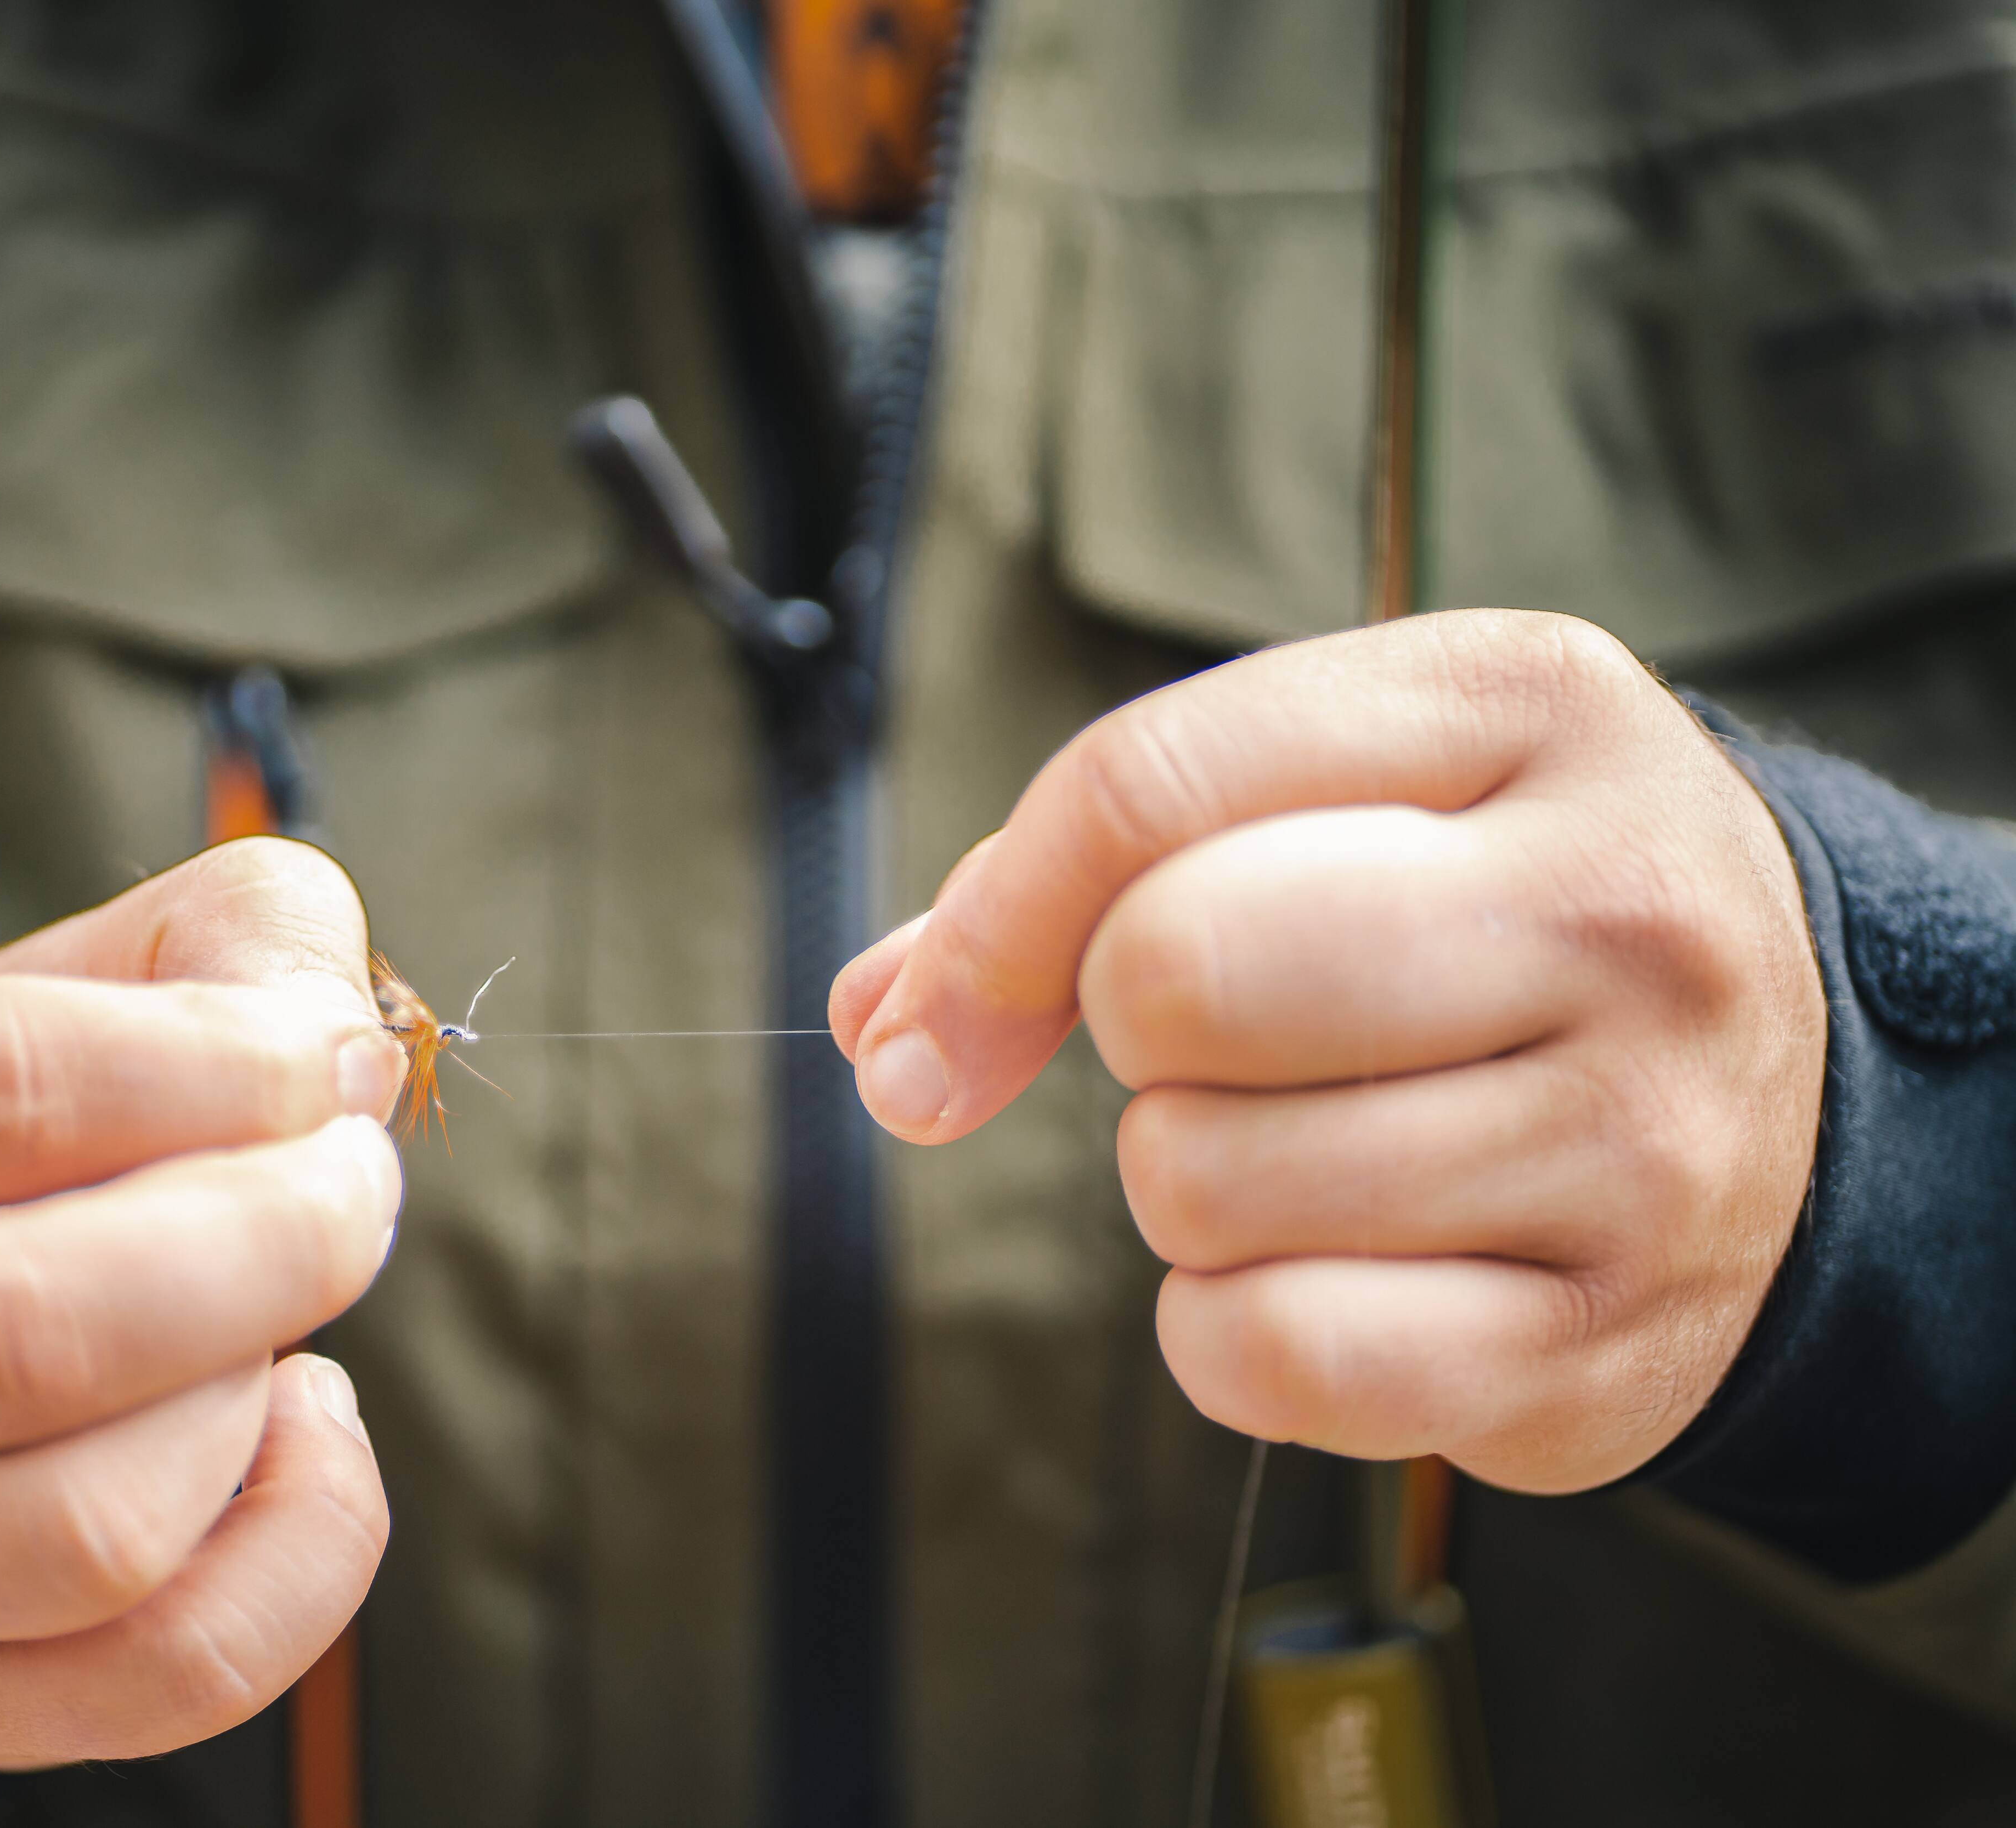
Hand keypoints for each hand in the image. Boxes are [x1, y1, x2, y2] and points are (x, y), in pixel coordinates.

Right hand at [0, 839, 406, 1766]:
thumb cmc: (31, 1118)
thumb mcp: (114, 970)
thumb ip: (247, 943)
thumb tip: (339, 1056)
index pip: (6, 1090)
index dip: (232, 1076)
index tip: (330, 1069)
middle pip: (38, 1334)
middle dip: (276, 1245)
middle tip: (351, 1189)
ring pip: (100, 1532)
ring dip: (254, 1405)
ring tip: (272, 1325)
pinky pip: (167, 1676)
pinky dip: (301, 1552)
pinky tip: (291, 1440)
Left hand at [831, 611, 1827, 1492]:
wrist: (1798, 1083)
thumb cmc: (1492, 911)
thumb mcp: (1338, 792)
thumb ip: (1082, 871)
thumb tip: (884, 1026)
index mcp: (1527, 710)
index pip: (1150, 785)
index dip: (996, 914)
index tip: (946, 1005)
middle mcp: (1619, 913)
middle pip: (1175, 978)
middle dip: (1130, 1031)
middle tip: (1220, 1045)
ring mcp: (1640, 1141)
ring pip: (1199, 1183)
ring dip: (1187, 1184)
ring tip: (1313, 1145)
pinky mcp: (1606, 1346)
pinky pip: (1267, 1353)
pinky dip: (1232, 1332)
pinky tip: (1329, 1268)